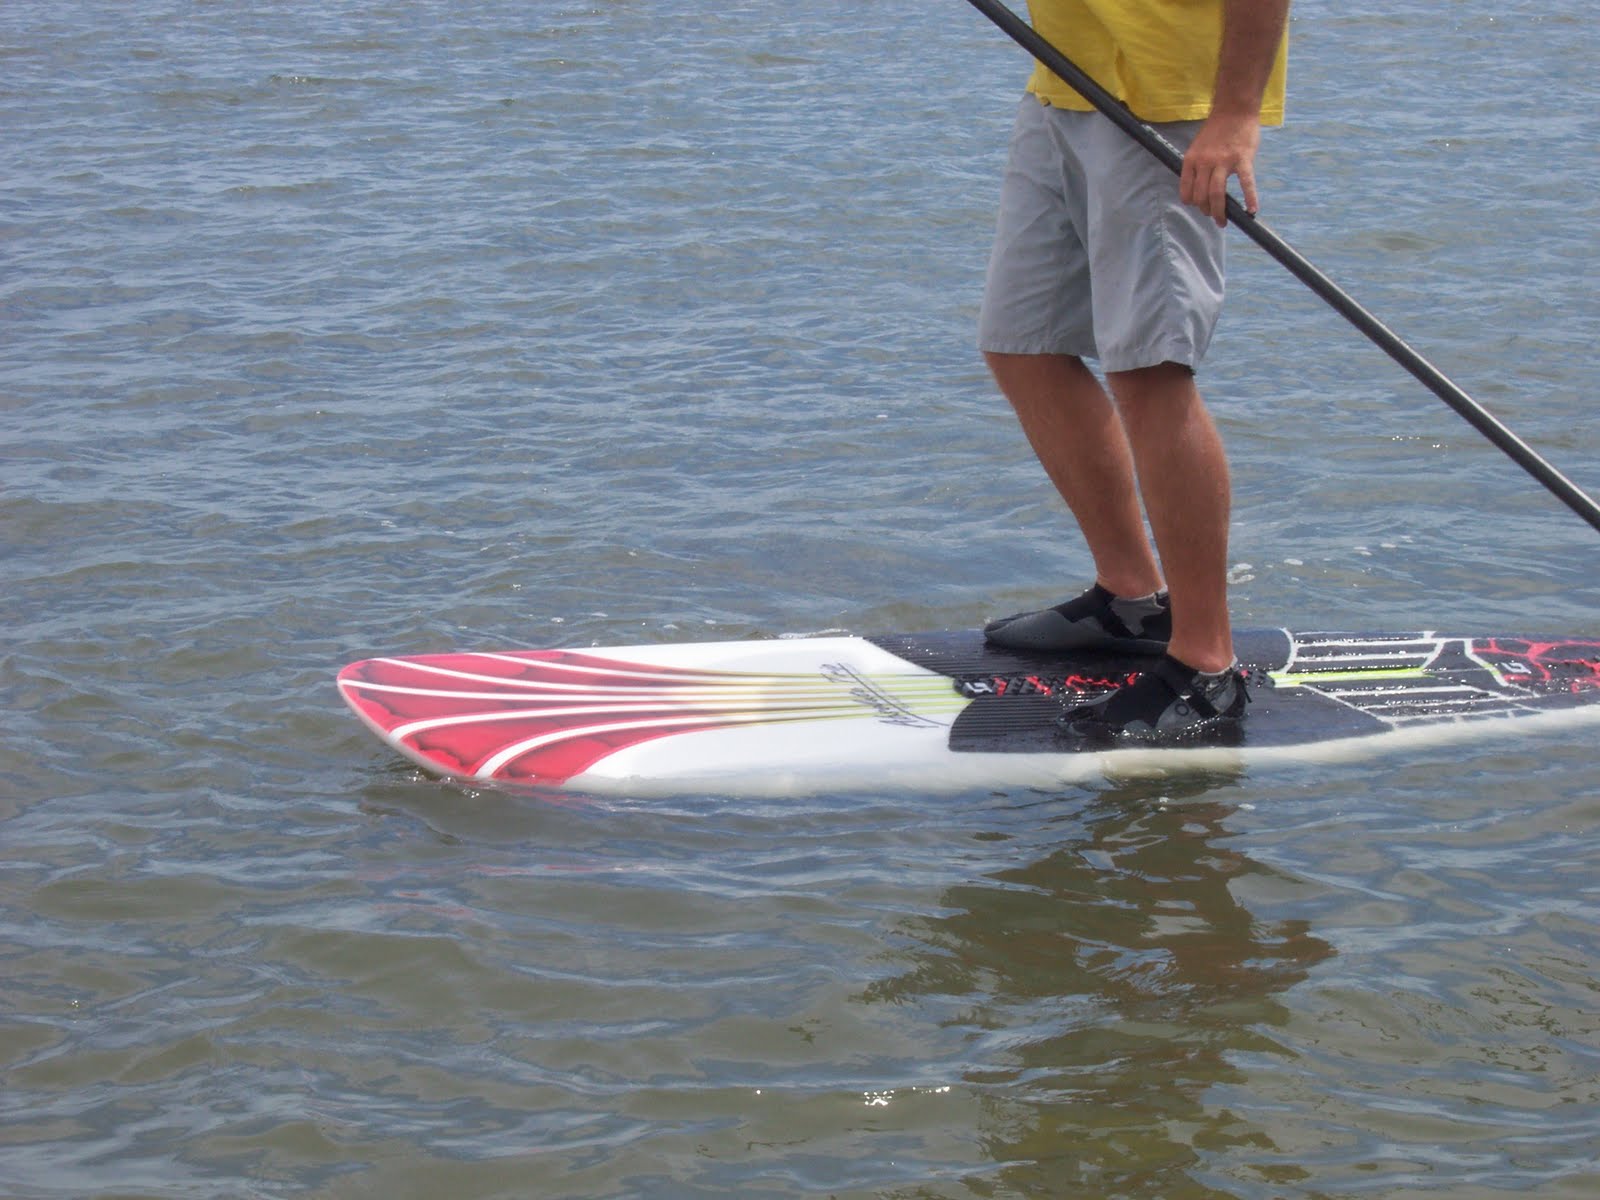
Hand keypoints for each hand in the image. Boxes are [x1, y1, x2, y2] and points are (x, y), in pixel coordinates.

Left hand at [1179, 111, 1261, 227]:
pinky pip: (1246, 182)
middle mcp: (1204, 162)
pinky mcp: (1243, 158)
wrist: (1234, 109)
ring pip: (1217, 194)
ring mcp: (1224, 161)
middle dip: (1206, 211)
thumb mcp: (1197, 147)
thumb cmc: (1217, 130)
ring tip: (1223, 222)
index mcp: (1191, 160)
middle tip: (1215, 216)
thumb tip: (1198, 188)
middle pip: (1201, 196)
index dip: (1192, 203)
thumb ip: (1196, 167)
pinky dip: (1250, 198)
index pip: (1186, 191)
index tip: (1200, 206)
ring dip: (1219, 212)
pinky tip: (1252, 210)